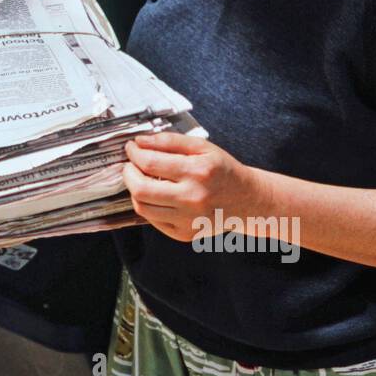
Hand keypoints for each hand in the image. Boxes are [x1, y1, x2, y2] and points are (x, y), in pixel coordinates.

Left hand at [122, 130, 270, 242]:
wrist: (247, 201)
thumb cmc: (223, 171)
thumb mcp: (202, 147)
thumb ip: (170, 141)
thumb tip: (140, 141)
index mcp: (197, 172)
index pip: (150, 163)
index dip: (134, 153)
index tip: (132, 147)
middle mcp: (192, 198)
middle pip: (140, 188)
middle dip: (128, 173)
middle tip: (130, 164)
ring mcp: (187, 220)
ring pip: (142, 207)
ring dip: (134, 190)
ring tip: (141, 179)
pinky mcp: (184, 234)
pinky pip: (152, 220)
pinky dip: (147, 205)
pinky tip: (155, 195)